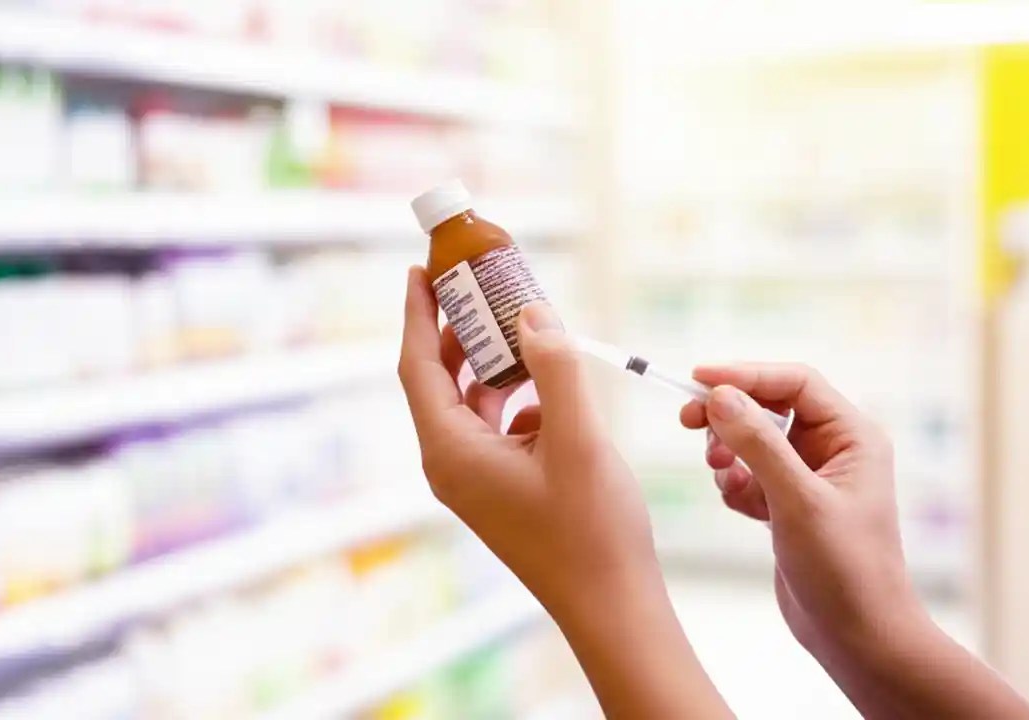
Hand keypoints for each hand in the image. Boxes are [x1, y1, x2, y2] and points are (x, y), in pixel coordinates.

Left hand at [397, 267, 655, 607]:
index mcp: (451, 451)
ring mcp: (474, 477)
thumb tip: (530, 313)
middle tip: (481, 281)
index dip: (417, 313)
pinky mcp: (500, 486)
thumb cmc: (592, 532)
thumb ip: (554, 369)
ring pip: (473, 400)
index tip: (420, 269)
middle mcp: (451, 463)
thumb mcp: (578, 440)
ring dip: (496, 360)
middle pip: (441, 378)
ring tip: (524, 320)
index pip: (417, 366)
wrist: (611, 605)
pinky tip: (554, 383)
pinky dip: (519, 395)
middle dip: (462, 328)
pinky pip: (498, 424)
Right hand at [681, 365, 924, 702]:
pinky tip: (738, 507)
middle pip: (768, 407)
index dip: (746, 375)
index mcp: (852, 437)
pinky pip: (748, 475)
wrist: (858, 637)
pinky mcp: (788, 505)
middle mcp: (833, 450)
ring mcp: (810, 478)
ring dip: (728, 453)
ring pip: (752, 441)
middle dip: (728, 415)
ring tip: (722, 477)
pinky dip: (733, 485)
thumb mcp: (797, 502)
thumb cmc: (845, 569)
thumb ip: (758, 445)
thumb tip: (719, 395)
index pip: (794, 383)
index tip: (698, 379)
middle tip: (686, 421)